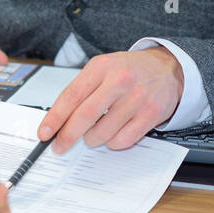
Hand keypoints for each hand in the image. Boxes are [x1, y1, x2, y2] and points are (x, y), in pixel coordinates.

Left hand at [38, 47, 183, 153]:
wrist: (168, 68)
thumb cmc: (130, 70)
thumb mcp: (103, 68)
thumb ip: (81, 90)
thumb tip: (59, 119)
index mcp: (101, 67)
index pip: (71, 95)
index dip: (55, 117)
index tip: (45, 133)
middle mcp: (119, 81)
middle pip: (85, 116)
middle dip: (68, 135)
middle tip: (60, 146)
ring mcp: (137, 98)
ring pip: (103, 132)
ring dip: (92, 139)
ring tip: (94, 132)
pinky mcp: (151, 114)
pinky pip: (123, 140)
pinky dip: (113, 142)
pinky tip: (114, 132)